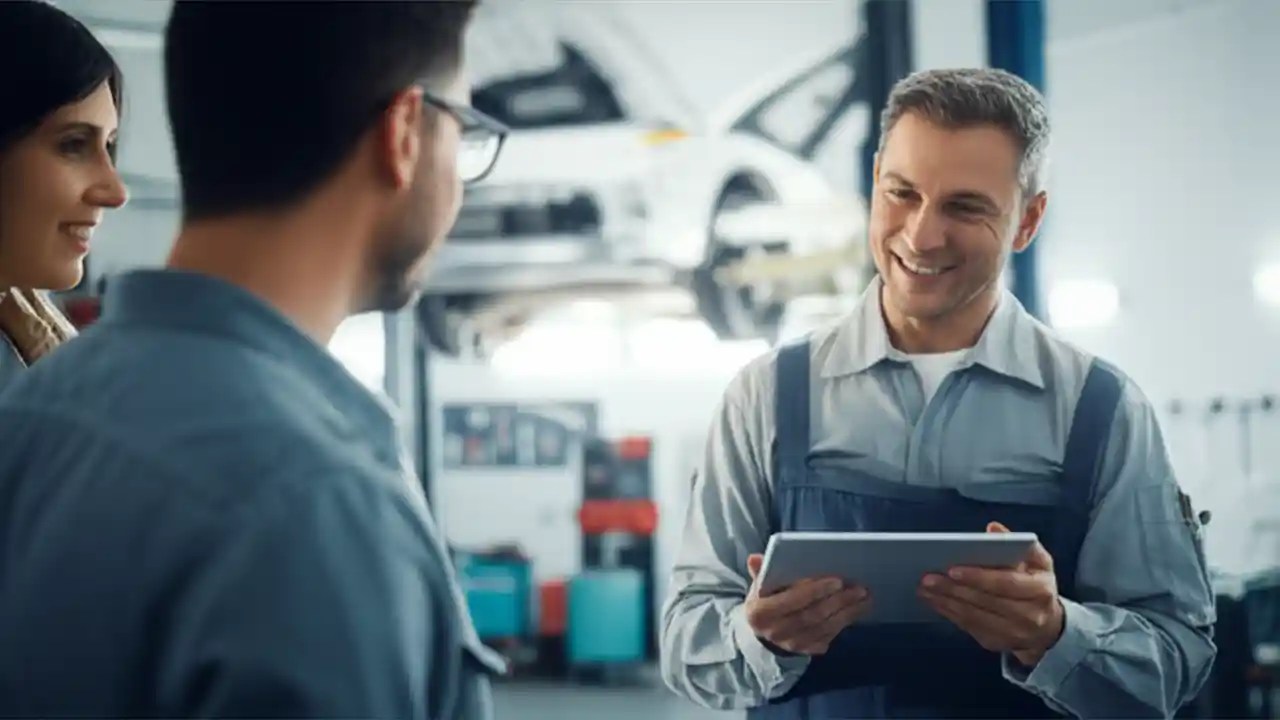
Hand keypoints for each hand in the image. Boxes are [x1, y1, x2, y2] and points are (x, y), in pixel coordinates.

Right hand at [743, 553, 871, 655]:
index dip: (815, 591)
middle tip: (859, 588)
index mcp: (760, 613)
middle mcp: (775, 632)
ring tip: (864, 596)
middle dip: (838, 601)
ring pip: (824, 628)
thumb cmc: (766, 598)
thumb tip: (754, 558)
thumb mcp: (759, 584)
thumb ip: (760, 571)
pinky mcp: (806, 650)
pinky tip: (858, 609)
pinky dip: (845, 622)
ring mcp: (792, 644)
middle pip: (812, 616)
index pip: (791, 601)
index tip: (837, 580)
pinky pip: (829, 637)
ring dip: (847, 612)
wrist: (764, 629)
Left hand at [917, 522, 1064, 666]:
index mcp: (1040, 591)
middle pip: (984, 601)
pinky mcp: (996, 643)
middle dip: (954, 588)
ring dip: (945, 601)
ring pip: (973, 616)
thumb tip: (994, 528)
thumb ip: (1019, 543)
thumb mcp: (1039, 561)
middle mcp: (1030, 616)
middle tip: (928, 577)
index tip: (952, 569)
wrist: (1049, 627)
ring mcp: (1013, 634)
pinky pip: (968, 627)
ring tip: (925, 587)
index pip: (1005, 583)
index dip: (978, 577)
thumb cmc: (1038, 586)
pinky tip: (934, 600)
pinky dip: (948, 612)